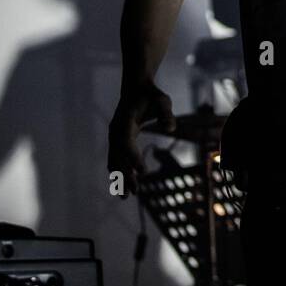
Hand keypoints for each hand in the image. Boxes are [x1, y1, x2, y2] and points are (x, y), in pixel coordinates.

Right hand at [107, 82, 173, 196]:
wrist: (136, 88)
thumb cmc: (151, 95)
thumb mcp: (162, 100)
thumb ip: (166, 113)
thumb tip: (171, 128)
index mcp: (124, 121)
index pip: (126, 142)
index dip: (133, 157)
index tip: (143, 172)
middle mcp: (115, 130)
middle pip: (118, 156)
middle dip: (125, 175)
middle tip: (134, 193)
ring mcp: (114, 136)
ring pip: (115, 160)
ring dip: (120, 178)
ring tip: (124, 196)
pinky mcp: (118, 140)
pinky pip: (117, 159)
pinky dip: (121, 171)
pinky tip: (125, 184)